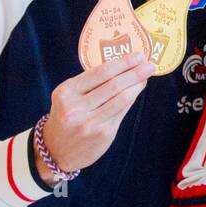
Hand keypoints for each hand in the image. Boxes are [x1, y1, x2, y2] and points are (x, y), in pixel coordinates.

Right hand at [38, 53, 154, 174]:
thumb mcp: (68, 97)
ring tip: (146, 77)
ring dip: (137, 86)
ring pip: (121, 98)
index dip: (122, 63)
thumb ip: (89, 84)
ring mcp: (90, 122)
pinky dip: (131, 99)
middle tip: (149, 65)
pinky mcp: (103, 134)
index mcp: (66, 92)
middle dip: (135, 73)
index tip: (137, 55)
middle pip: (113, 85)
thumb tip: (122, 67)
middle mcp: (76, 107)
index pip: (99, 73)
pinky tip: (136, 92)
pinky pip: (122, 112)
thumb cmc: (66, 117)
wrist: (56, 151)